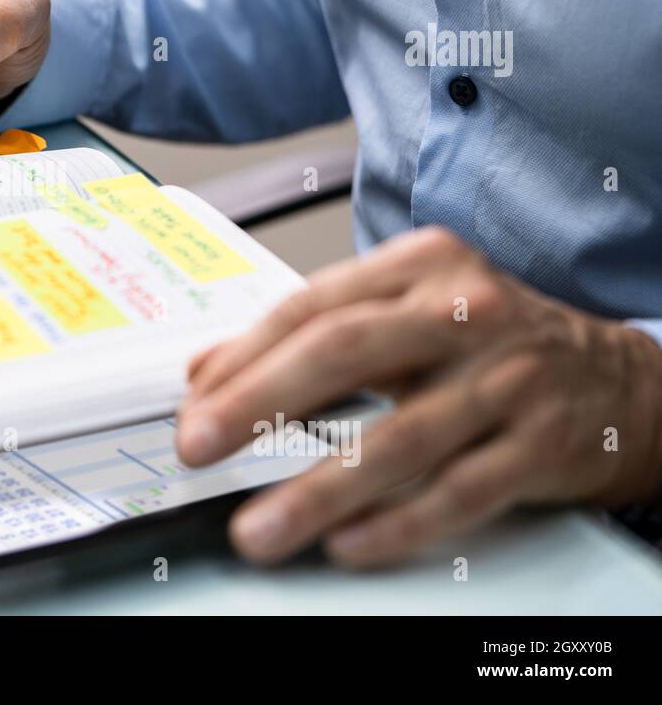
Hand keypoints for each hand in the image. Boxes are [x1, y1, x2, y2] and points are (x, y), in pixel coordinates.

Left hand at [176, 226, 661, 566]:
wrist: (618, 380)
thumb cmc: (489, 342)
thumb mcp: (402, 312)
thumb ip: (307, 333)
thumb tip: (206, 371)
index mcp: (422, 266)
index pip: (312, 306)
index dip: (243, 357)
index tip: (192, 403)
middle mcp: (466, 312)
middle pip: (343, 352)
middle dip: (257, 402)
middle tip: (198, 446)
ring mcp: (508, 379)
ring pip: (398, 438)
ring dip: (316, 491)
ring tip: (259, 529)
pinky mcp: (541, 445)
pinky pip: (456, 493)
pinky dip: (395, 524)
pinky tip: (346, 544)